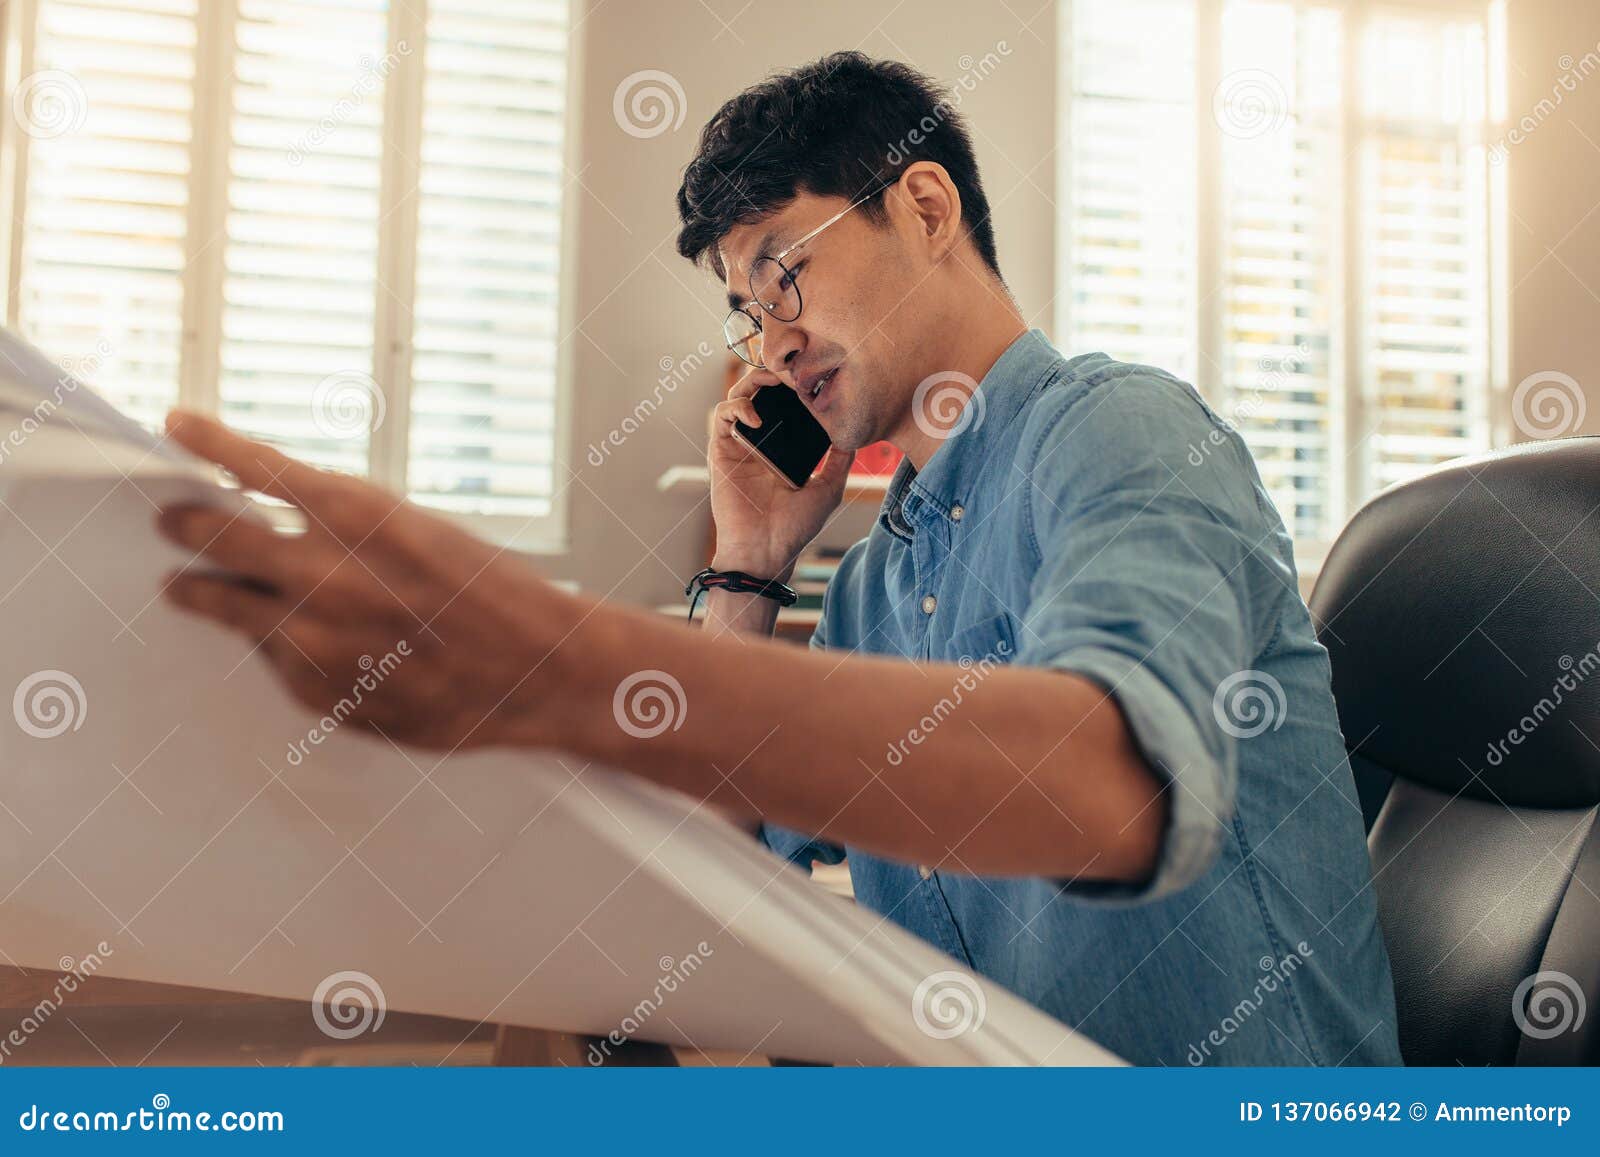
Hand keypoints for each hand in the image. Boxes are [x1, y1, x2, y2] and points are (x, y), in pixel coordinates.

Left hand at [155, 411, 585, 751]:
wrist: (538, 669)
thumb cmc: (492, 594)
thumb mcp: (418, 529)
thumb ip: (343, 525)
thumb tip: (273, 520)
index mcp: (354, 515)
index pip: (253, 464)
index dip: (207, 441)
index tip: (177, 424)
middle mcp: (321, 573)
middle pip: (210, 536)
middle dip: (182, 523)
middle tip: (170, 520)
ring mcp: (310, 637)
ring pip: (222, 605)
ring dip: (200, 591)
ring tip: (184, 587)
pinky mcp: (313, 690)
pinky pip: (273, 659)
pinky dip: (281, 645)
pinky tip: (312, 643)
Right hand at [708, 366, 853, 577]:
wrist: (766, 551)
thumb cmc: (795, 527)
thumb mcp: (828, 488)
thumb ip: (839, 460)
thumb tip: (854, 434)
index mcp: (783, 449)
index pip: (786, 406)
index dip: (795, 387)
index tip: (814, 377)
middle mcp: (759, 443)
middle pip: (760, 393)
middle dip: (774, 375)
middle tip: (793, 369)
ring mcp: (739, 445)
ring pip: (739, 397)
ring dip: (753, 382)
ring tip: (774, 382)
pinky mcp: (720, 451)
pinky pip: (721, 415)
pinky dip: (737, 407)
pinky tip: (757, 418)